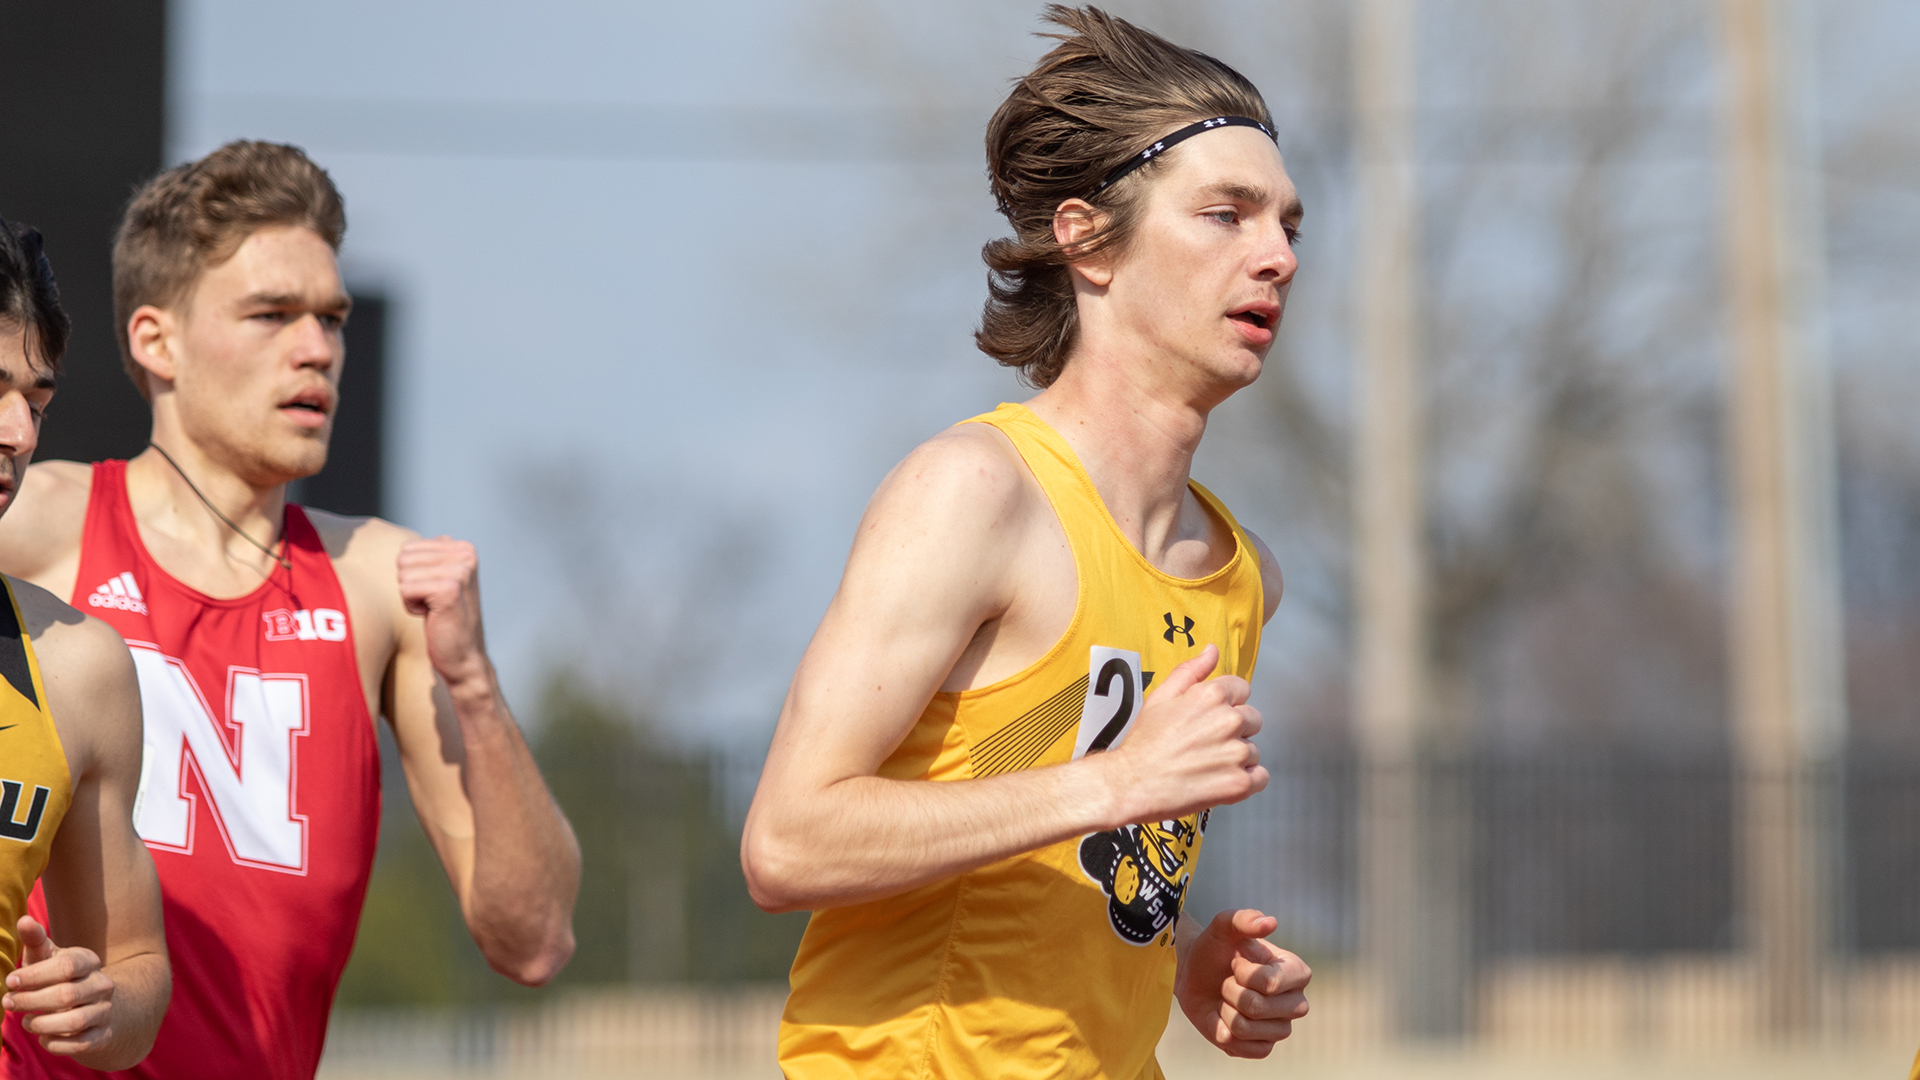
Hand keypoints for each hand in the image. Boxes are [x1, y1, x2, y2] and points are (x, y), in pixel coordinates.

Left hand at [2, 917, 118, 1056]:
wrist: (94, 1005)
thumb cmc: (59, 978)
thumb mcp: (48, 957)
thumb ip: (35, 940)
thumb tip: (23, 920)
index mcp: (90, 962)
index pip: (66, 966)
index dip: (35, 975)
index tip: (11, 981)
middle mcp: (102, 985)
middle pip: (67, 995)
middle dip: (31, 1001)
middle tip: (9, 1002)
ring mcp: (105, 1011)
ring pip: (74, 1022)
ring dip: (41, 1024)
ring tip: (26, 1021)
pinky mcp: (102, 1035)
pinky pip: (79, 1044)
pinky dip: (55, 1043)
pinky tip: (43, 1036)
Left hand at [397, 535, 489, 691]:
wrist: (464, 655)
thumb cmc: (448, 619)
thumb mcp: (444, 580)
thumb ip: (437, 557)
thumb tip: (431, 540)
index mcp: (464, 548)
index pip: (408, 548)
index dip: (414, 574)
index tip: (435, 592)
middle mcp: (465, 555)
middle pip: (404, 558)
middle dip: (410, 584)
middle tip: (433, 602)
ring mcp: (460, 572)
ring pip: (403, 574)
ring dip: (411, 596)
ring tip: (434, 609)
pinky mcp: (449, 590)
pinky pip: (406, 589)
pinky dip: (412, 607)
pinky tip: (432, 616)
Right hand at [1098, 644, 1265, 822]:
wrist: (1133, 784)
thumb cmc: (1144, 744)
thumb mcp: (1161, 697)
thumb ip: (1191, 670)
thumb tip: (1211, 651)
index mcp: (1212, 695)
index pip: (1242, 689)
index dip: (1227, 703)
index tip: (1212, 717)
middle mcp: (1229, 721)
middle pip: (1253, 719)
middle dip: (1235, 730)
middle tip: (1207, 744)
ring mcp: (1236, 753)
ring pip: (1253, 750)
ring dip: (1237, 757)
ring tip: (1207, 764)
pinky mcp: (1239, 783)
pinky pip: (1260, 777)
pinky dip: (1246, 780)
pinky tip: (1222, 779)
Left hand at [1176, 909, 1309, 1058]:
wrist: (1195, 975)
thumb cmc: (1215, 947)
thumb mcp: (1224, 926)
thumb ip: (1244, 919)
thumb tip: (1270, 922)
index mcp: (1296, 971)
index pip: (1269, 983)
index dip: (1243, 973)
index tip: (1236, 963)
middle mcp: (1296, 1002)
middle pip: (1258, 1007)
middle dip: (1230, 991)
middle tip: (1228, 981)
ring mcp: (1281, 1027)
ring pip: (1247, 1029)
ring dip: (1225, 1011)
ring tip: (1226, 999)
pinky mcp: (1264, 1047)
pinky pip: (1246, 1049)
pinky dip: (1225, 1032)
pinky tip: (1225, 1018)